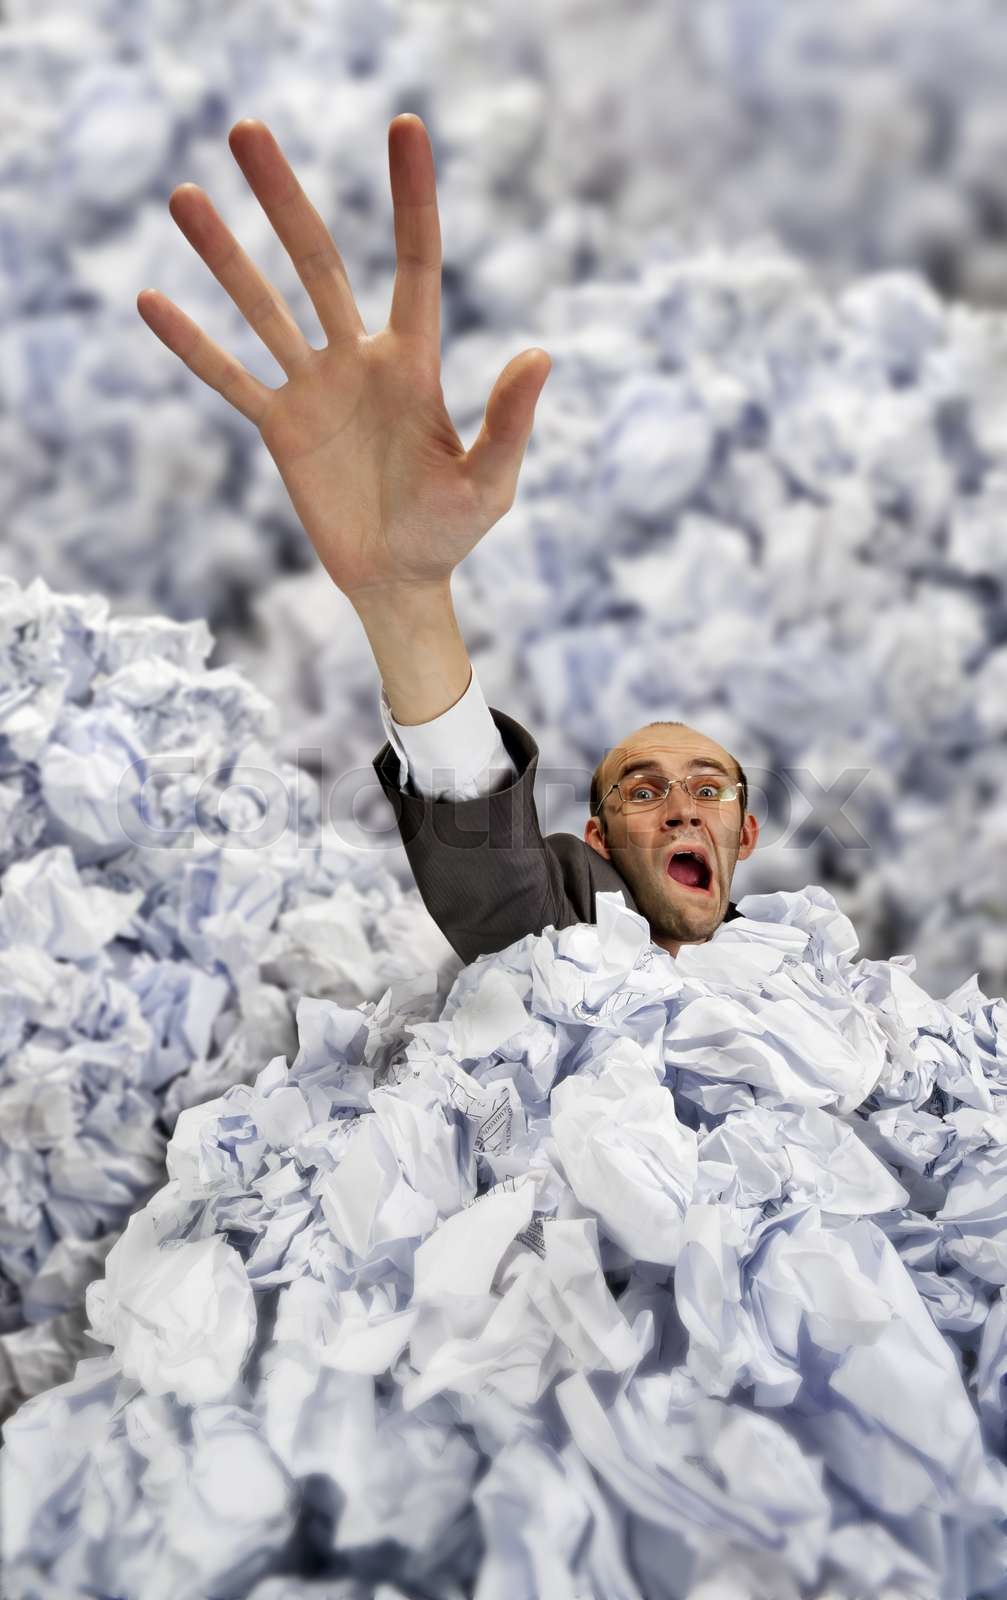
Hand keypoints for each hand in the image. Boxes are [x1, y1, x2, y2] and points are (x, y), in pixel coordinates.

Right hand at [137, 115, 550, 599]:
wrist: (399, 579)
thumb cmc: (453, 530)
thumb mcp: (490, 482)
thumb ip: (509, 422)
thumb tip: (540, 355)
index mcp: (415, 362)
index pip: (415, 264)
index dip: (412, 198)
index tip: (405, 128)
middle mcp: (359, 360)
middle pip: (317, 264)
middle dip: (285, 200)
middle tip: (247, 130)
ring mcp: (315, 389)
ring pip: (263, 308)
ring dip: (224, 256)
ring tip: (184, 197)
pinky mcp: (280, 428)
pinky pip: (230, 378)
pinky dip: (193, 344)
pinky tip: (152, 300)